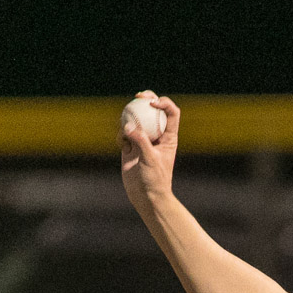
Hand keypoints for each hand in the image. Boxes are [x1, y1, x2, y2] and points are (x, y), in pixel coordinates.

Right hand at [120, 91, 180, 206]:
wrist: (146, 196)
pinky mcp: (130, 148)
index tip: (152, 102)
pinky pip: (123, 134)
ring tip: (126, 124)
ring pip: (135, 120)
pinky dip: (121, 136)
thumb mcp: (150, 159)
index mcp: (169, 136)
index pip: (171, 113)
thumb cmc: (155, 180)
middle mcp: (157, 135)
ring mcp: (143, 140)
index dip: (164, 103)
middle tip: (138, 95)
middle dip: (146, 99)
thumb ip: (140, 141)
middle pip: (153, 110)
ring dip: (129, 118)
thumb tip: (128, 125)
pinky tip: (122, 145)